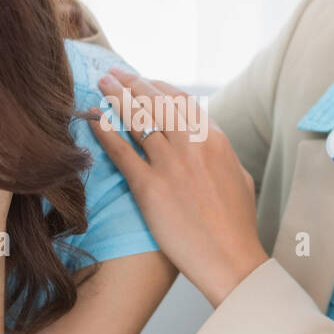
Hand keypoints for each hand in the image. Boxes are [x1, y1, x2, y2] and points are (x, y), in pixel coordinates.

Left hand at [87, 67, 268, 307]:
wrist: (231, 259)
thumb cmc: (238, 225)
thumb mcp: (240, 176)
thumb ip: (220, 153)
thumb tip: (209, 141)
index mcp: (215, 139)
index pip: (181, 100)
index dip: (157, 87)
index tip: (141, 82)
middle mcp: (192, 144)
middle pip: (155, 102)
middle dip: (131, 83)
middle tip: (113, 74)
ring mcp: (170, 164)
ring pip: (137, 119)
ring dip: (115, 98)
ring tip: (100, 85)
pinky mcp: (150, 188)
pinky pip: (121, 152)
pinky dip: (105, 132)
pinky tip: (93, 120)